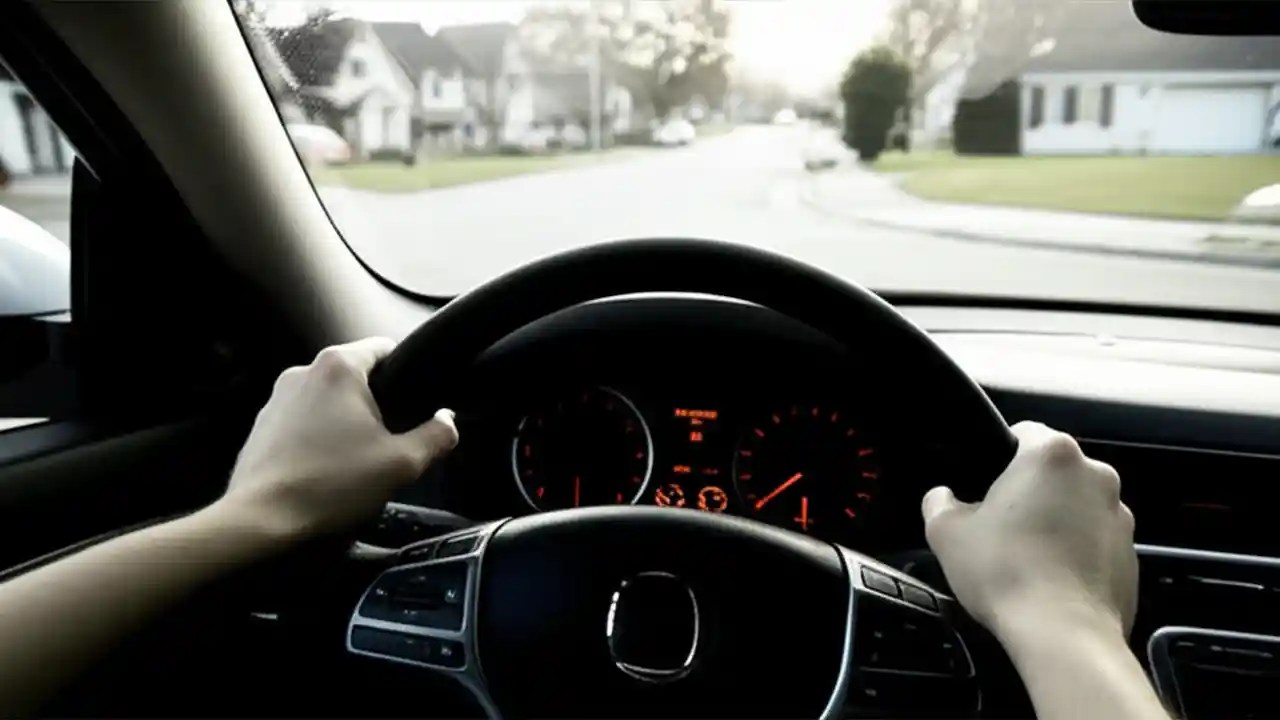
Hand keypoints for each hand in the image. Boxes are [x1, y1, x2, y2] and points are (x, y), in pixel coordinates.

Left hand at [216, 337, 457, 541]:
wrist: (261, 519)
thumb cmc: (333, 483)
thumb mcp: (402, 463)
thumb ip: (436, 436)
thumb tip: (448, 421)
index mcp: (339, 366)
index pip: (386, 347)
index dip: (409, 373)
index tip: (417, 407)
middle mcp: (303, 370)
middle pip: (357, 376)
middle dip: (376, 404)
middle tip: (390, 443)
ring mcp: (276, 397)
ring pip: (328, 401)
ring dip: (345, 422)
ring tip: (355, 462)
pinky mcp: (260, 424)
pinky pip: (303, 421)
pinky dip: (318, 438)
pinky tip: (325, 471)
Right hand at [921, 422, 1136, 640]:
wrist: (1062, 634)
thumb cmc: (1004, 571)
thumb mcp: (946, 532)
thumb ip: (939, 501)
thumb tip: (943, 497)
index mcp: (1052, 454)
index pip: (1023, 432)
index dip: (998, 456)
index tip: (984, 486)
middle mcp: (1096, 474)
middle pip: (1053, 471)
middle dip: (1029, 491)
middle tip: (1000, 525)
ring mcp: (1120, 515)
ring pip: (1077, 506)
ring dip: (1056, 521)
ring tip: (1027, 558)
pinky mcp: (1133, 554)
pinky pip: (1096, 542)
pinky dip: (1077, 553)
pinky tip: (1051, 580)